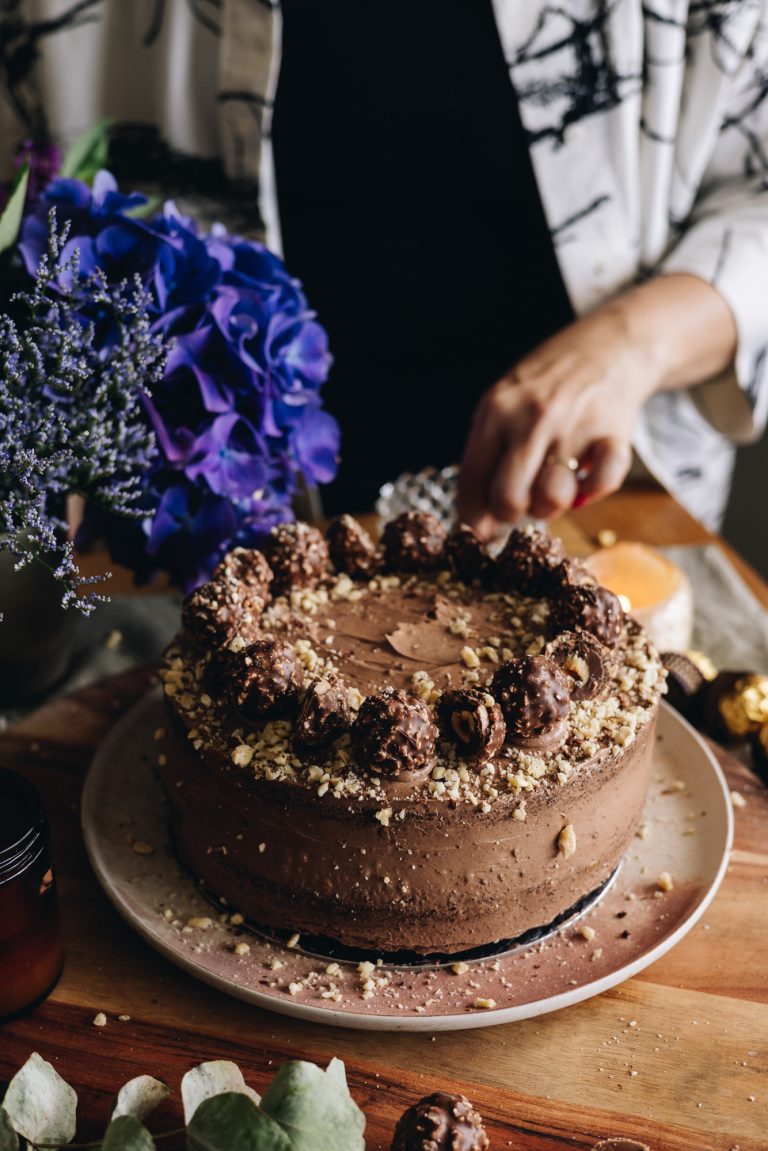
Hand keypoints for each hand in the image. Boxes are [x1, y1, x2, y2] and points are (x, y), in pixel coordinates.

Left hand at [456, 273, 738, 537]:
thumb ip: (487, 456)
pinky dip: (596, 490)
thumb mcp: (505, 402)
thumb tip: (475, 524)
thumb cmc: (550, 380)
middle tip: (521, 503)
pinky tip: (588, 475)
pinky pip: (602, 484)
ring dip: (553, 504)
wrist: (613, 343)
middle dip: (511, 514)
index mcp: (496, 411)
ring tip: (554, 484)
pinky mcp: (613, 435)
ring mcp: (573, 427)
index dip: (473, 517)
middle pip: (507, 500)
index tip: (480, 529)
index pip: (471, 482)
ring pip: (552, 499)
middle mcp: (531, 418)